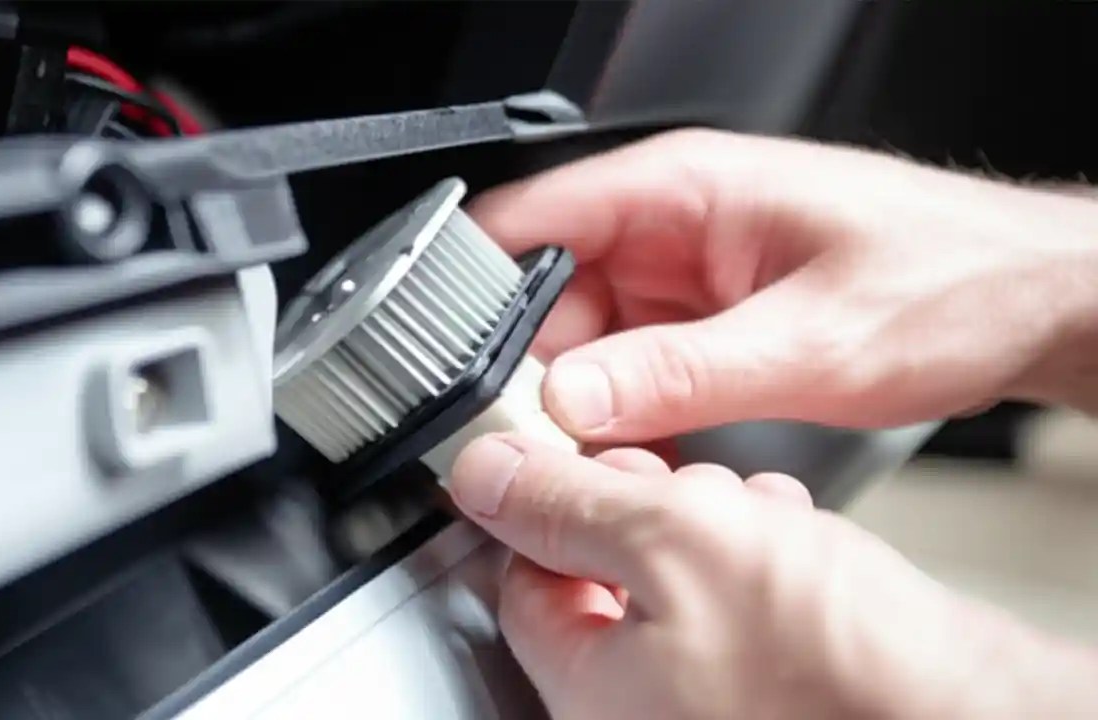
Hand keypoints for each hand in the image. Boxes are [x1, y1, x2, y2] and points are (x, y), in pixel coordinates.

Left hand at [448, 434, 1097, 719]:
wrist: (979, 716)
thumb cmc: (843, 669)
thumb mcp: (675, 544)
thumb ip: (568, 506)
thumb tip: (485, 477)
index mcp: (592, 692)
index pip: (522, 582)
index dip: (546, 504)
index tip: (571, 458)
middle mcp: (646, 708)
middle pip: (602, 575)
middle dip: (642, 508)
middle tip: (681, 488)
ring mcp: (714, 697)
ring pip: (678, 578)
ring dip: (707, 524)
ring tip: (750, 513)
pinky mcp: (777, 681)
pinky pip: (738, 601)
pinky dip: (756, 555)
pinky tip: (789, 536)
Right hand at [469, 130, 1097, 441]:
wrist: (1030, 303)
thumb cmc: (952, 281)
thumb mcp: (807, 341)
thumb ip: (679, 372)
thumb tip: (573, 399)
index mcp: (686, 186)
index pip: (536, 215)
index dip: (476, 284)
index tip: (448, 357)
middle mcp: (677, 222)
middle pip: (551, 290)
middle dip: (529, 364)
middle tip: (526, 436)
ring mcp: (692, 273)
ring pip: (589, 336)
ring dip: (579, 396)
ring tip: (587, 450)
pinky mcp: (710, 319)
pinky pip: (634, 362)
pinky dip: (624, 409)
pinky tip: (635, 447)